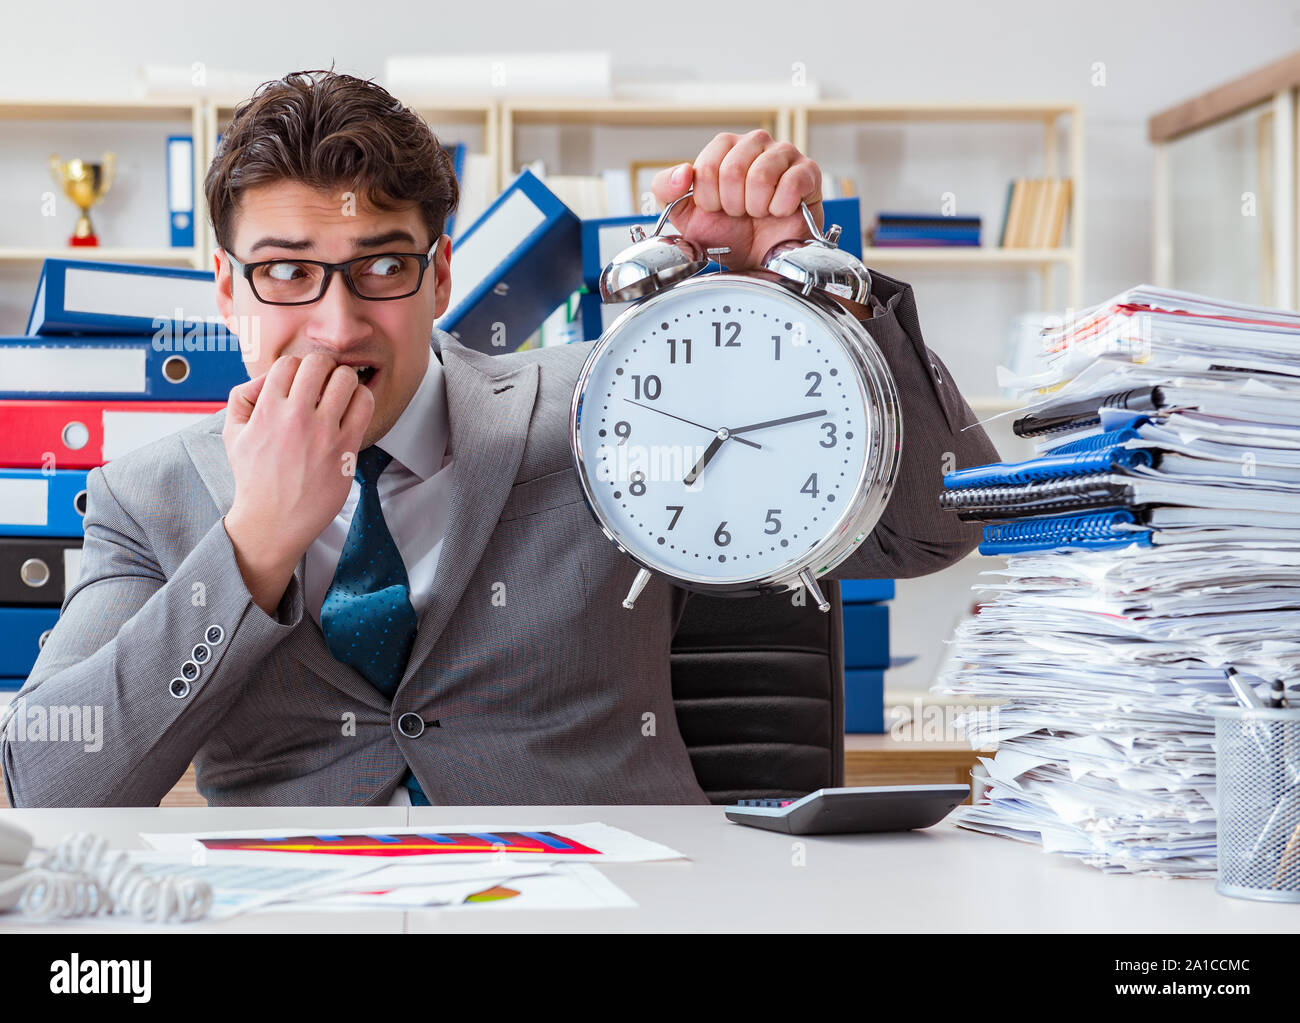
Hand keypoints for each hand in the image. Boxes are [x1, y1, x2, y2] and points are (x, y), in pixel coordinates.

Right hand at [221, 353, 373, 612]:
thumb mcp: (233, 434)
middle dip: (323, 369)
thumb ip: (242, 398)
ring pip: (345, 379)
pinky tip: (354, 409)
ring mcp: (323, 432)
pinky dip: (362, 399)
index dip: (297, 369)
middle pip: (319, 363)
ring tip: (340, 395)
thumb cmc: (255, 478)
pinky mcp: (345, 448)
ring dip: (345, 382)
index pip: (288, 363)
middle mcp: (295, 417)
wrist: (273, 521)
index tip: (301, 383)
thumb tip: (267, 377)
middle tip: (324, 383)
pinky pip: (364, 405)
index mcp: (267, 410)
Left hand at [650, 129, 822, 271]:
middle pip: (732, 169)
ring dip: (755, 207)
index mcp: (725, 147)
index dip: (709, 198)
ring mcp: (784, 154)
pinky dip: (780, 208)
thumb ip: (666, 189)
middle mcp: (755, 143)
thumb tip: (683, 172)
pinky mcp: (808, 172)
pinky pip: (791, 183)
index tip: (716, 209)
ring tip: (759, 213)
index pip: (708, 165)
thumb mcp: (685, 214)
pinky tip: (780, 212)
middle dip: (732, 204)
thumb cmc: (726, 233)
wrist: (757, 259)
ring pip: (761, 175)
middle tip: (740, 213)